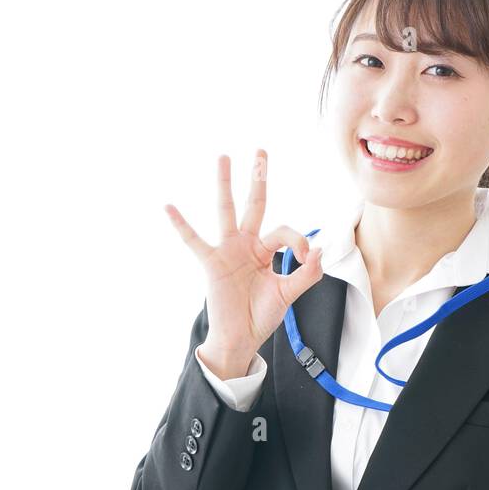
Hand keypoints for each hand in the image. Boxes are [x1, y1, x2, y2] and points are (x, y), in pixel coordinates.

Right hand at [164, 149, 322, 377]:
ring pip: (227, 210)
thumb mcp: (289, 293)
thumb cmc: (261, 316)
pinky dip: (181, 225)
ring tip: (223, 158)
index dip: (300, 242)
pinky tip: (169, 207)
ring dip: (225, 184)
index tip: (306, 259)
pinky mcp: (212, 263)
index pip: (286, 232)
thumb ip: (307, 273)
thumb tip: (319, 249)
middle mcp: (246, 244)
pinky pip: (194, 241)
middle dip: (258, 178)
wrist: (241, 338)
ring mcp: (227, 250)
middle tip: (261, 151)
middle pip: (254, 204)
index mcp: (265, 250)